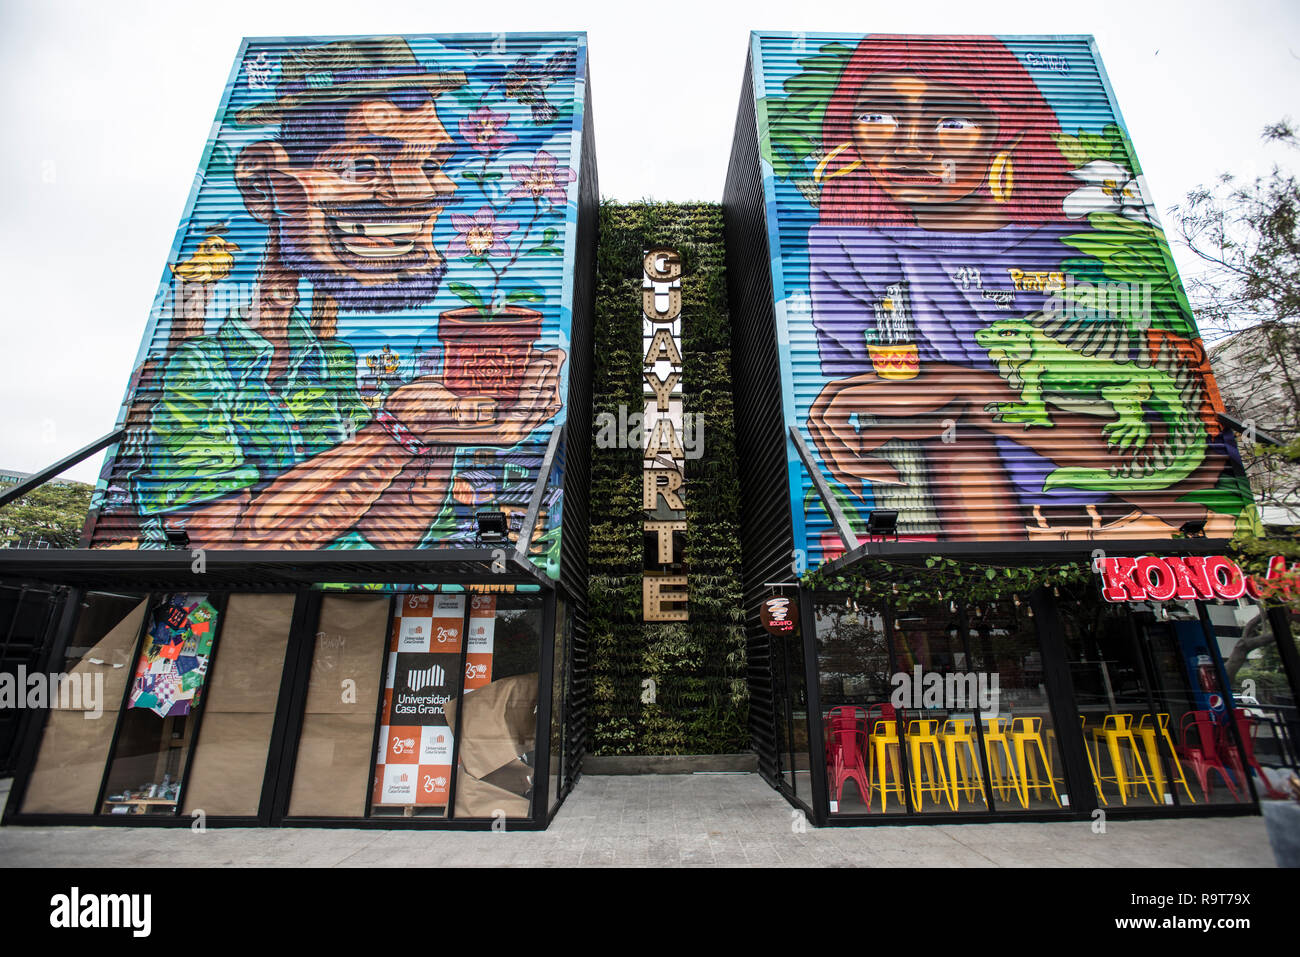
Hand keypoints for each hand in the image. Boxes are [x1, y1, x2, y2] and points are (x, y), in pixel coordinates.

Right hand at [386, 348, 565, 446]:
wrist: (405, 418)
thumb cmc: (420, 413)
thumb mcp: (439, 407)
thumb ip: (461, 410)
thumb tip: (485, 408)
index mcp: (492, 433)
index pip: (524, 409)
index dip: (537, 385)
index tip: (543, 362)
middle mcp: (499, 429)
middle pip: (534, 405)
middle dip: (547, 378)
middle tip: (555, 354)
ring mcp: (497, 420)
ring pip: (531, 402)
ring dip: (543, 379)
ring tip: (552, 356)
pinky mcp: (492, 409)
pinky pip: (519, 398)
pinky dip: (529, 382)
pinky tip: (535, 365)